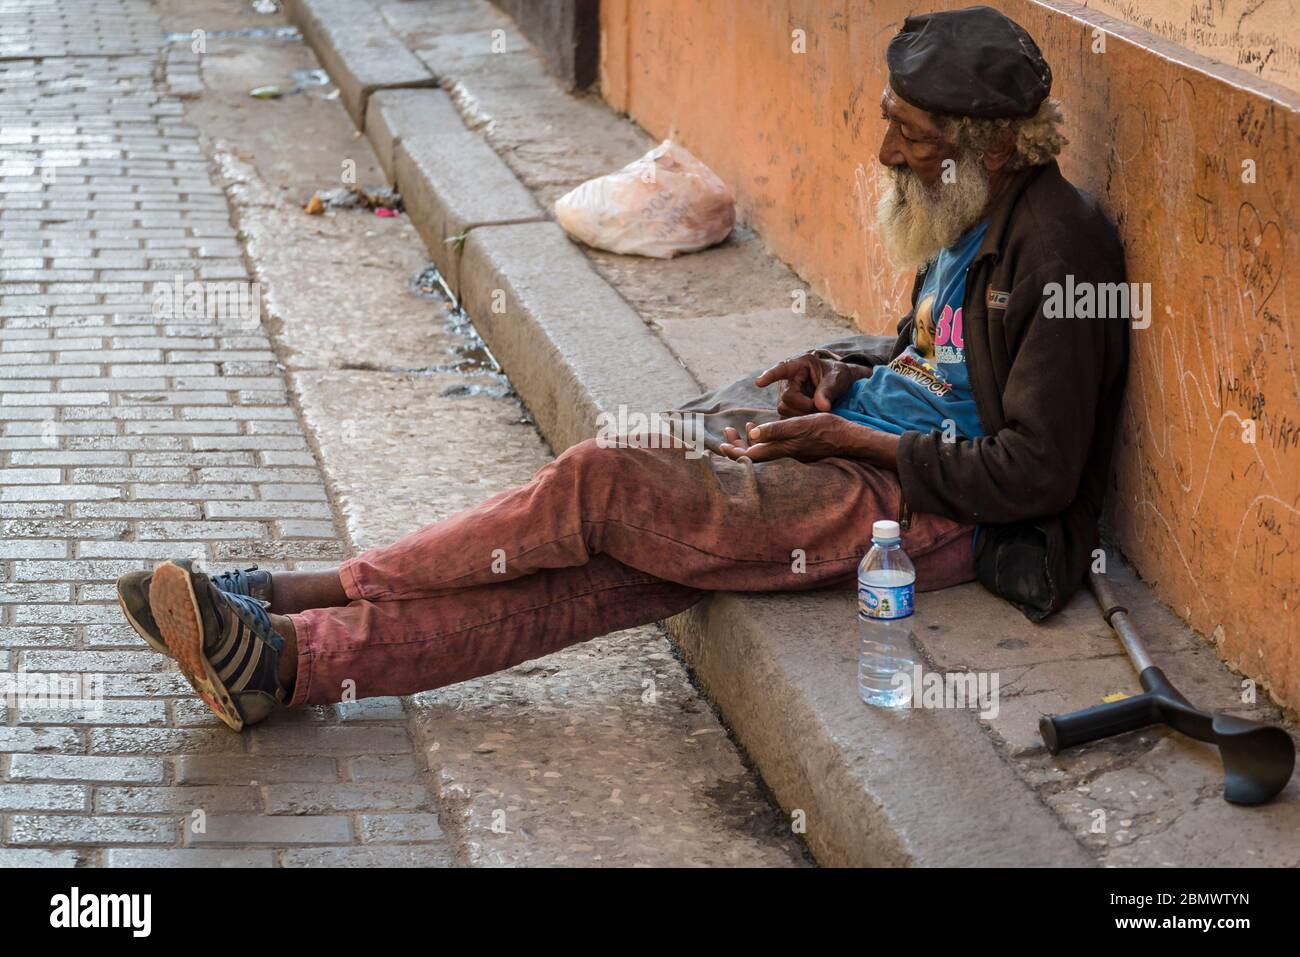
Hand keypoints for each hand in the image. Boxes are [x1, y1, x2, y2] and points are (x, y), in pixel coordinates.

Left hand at [720, 413, 855, 462]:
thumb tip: (753, 434)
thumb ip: (777, 430)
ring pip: (761, 452)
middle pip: (753, 456)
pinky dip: (761, 440)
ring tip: (740, 428)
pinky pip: (771, 449)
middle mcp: (782, 456)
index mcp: (780, 450)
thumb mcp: (800, 424)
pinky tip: (759, 430)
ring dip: (748, 442)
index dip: (734, 451)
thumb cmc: (826, 429)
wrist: (849, 439)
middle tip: (727, 432)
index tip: (722, 444)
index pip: (750, 456)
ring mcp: (788, 455)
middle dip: (738, 445)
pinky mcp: (795, 452)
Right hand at [755, 352, 864, 417]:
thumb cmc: (837, 376)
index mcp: (798, 366)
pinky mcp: (787, 409)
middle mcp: (787, 381)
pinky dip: (801, 421)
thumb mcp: (837, 378)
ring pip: (785, 411)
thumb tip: (822, 407)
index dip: (769, 376)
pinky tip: (813, 418)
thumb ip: (829, 390)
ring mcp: (785, 396)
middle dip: (805, 406)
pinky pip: (788, 419)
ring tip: (820, 410)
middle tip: (823, 407)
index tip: (759, 383)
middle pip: (786, 399)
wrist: (840, 385)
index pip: (780, 369)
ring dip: (803, 415)